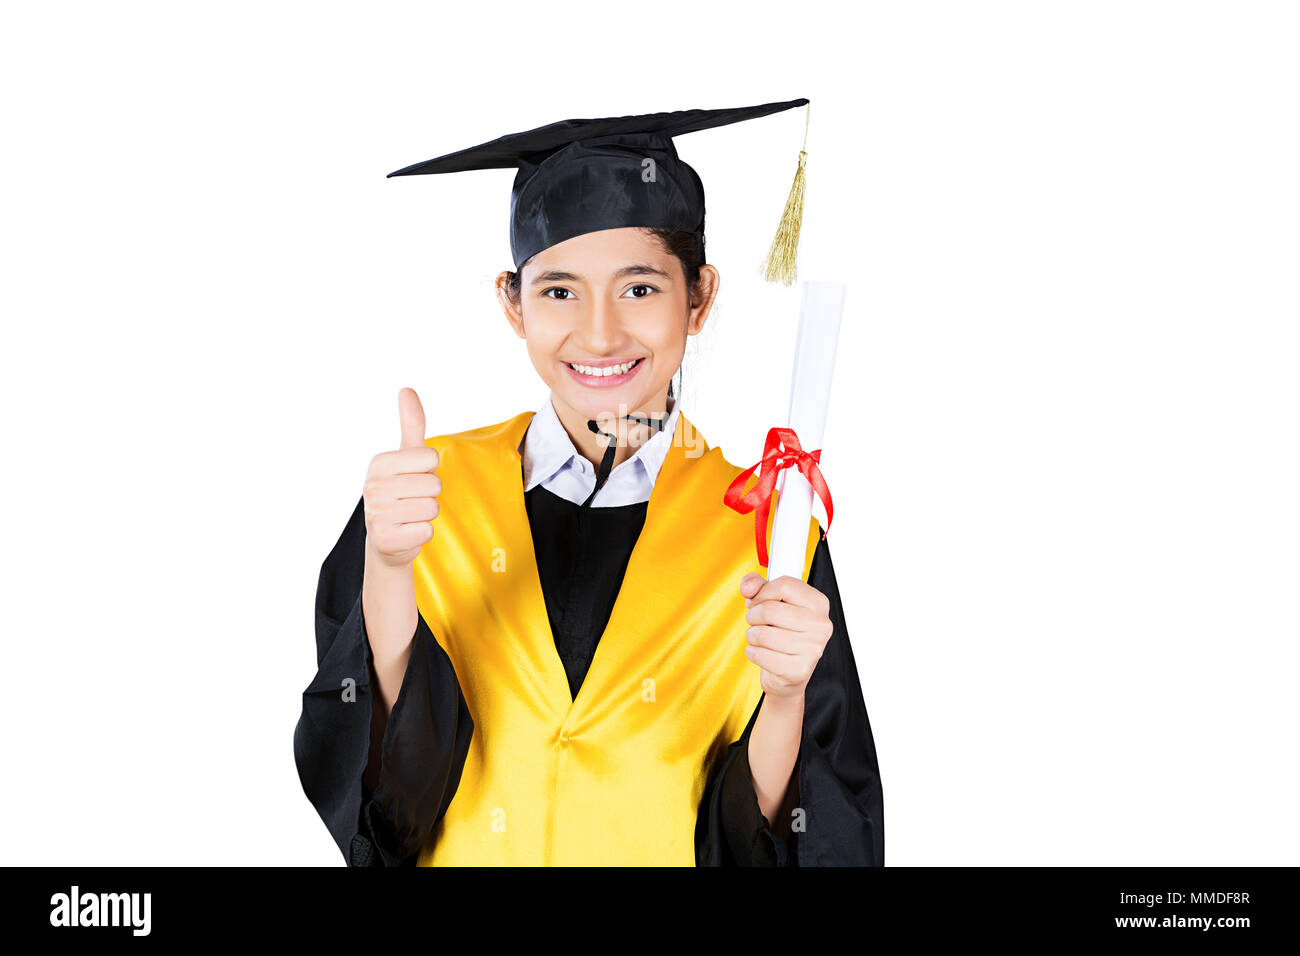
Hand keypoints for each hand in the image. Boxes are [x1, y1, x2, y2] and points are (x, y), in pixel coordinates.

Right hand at [363, 387, 441, 568]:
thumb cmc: (403, 491)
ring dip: (427, 514)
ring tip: (410, 515)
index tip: (414, 477)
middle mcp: (372, 487)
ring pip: (431, 508)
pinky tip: (407, 532)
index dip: (429, 470)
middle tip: (413, 500)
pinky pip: (426, 531)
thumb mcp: (407, 457)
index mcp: (379, 463)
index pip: (431, 458)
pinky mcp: (385, 540)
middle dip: (431, 494)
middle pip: (433, 485)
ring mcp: (376, 514)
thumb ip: (412, 424)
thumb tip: (406, 389)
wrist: (387, 539)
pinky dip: (422, 533)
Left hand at [739, 572, 833, 699]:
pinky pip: (761, 655)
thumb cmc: (781, 631)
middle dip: (753, 616)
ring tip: (758, 638)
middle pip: (770, 610)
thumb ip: (756, 585)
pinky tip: (760, 652)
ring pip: (762, 634)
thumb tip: (748, 587)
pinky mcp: (799, 670)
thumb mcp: (770, 601)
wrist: (788, 672)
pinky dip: (752, 652)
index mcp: (818, 603)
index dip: (763, 592)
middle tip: (755, 622)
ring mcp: (813, 649)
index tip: (758, 601)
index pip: (785, 585)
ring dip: (751, 635)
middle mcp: (821, 625)